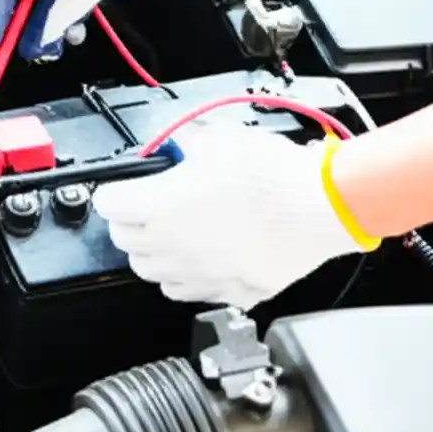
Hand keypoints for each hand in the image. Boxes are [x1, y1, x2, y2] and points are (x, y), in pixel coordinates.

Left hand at [91, 124, 365, 308]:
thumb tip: (181, 139)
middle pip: (124, 241)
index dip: (112, 193)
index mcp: (160, 206)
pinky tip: (200, 261)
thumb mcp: (221, 139)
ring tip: (167, 237)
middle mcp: (172, 246)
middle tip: (142, 209)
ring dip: (152, 254)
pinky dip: (188, 278)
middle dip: (128, 223)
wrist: (323, 207)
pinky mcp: (231, 291)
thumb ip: (189, 140)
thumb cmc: (274, 175)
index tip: (118, 190)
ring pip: (151, 273)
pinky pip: (193, 292)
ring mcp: (200, 274)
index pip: (109, 204)